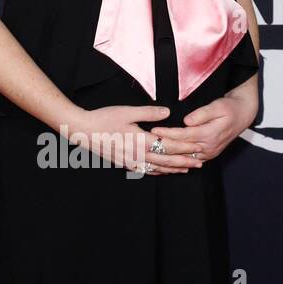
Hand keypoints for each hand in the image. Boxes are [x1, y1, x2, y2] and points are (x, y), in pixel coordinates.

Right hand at [66, 105, 203, 174]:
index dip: (185, 147)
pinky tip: (163, 171)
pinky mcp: (124, 163)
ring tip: (186, 170)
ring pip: (157, 168)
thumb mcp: (127, 112)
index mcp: (141, 141)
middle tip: (200, 163)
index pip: (169, 146)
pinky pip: (145, 170)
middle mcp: (138, 155)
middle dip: (184, 162)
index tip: (198, 147)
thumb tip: (168, 112)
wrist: (82, 131)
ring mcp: (131, 162)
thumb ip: (149, 113)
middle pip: (166, 160)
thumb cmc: (104, 119)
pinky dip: (157, 172)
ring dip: (173, 169)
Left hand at [150, 91, 257, 161]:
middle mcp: (208, 147)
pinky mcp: (207, 155)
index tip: (154, 129)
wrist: (242, 116)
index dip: (168, 133)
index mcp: (210, 135)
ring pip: (184, 157)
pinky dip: (176, 160)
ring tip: (151, 151)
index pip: (184, 135)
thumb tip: (187, 121)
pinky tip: (164, 158)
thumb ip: (202, 114)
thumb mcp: (218, 106)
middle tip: (147, 142)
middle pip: (181, 149)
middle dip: (164, 146)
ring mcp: (208, 154)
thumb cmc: (229, 108)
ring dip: (168, 155)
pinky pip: (189, 160)